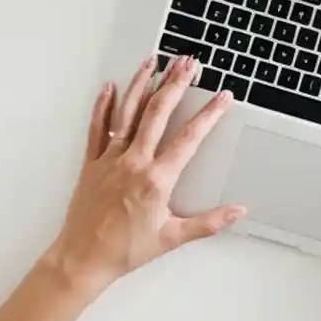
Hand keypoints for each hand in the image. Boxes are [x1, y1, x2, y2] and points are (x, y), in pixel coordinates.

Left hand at [43, 55, 245, 296]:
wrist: (82, 259)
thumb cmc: (125, 250)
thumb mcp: (172, 237)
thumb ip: (208, 222)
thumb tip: (237, 211)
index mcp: (156, 179)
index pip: (189, 138)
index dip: (209, 115)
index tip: (222, 98)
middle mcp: (133, 162)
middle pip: (157, 113)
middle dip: (175, 84)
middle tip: (188, 63)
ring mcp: (110, 159)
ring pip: (127, 113)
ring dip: (141, 84)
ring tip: (152, 62)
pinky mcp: (91, 163)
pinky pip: (97, 128)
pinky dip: (103, 106)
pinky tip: (109, 87)